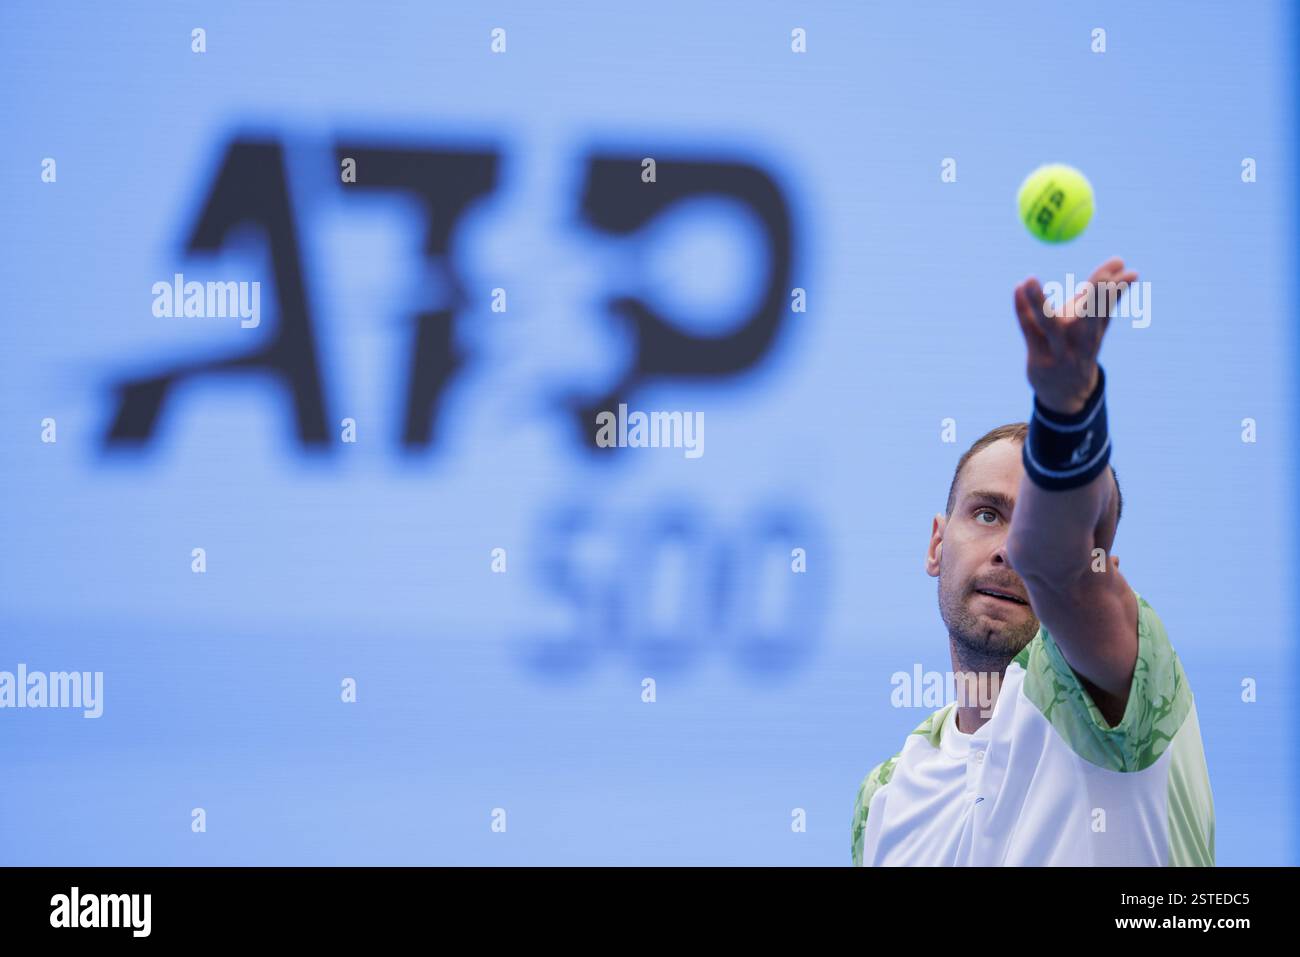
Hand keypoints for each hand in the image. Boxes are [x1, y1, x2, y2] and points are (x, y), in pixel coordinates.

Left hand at [1013, 258, 1136, 414]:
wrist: (1065, 393)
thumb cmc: (1080, 347)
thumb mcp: (1095, 325)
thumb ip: (1108, 296)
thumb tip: (1127, 266)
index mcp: (1097, 332)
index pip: (1108, 308)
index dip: (1116, 290)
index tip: (1126, 269)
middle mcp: (1081, 342)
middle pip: (1090, 320)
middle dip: (1098, 300)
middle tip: (1102, 279)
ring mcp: (1058, 351)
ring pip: (1050, 325)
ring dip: (1039, 302)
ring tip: (1029, 279)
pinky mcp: (1037, 357)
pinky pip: (1028, 330)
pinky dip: (1021, 309)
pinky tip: (1017, 288)